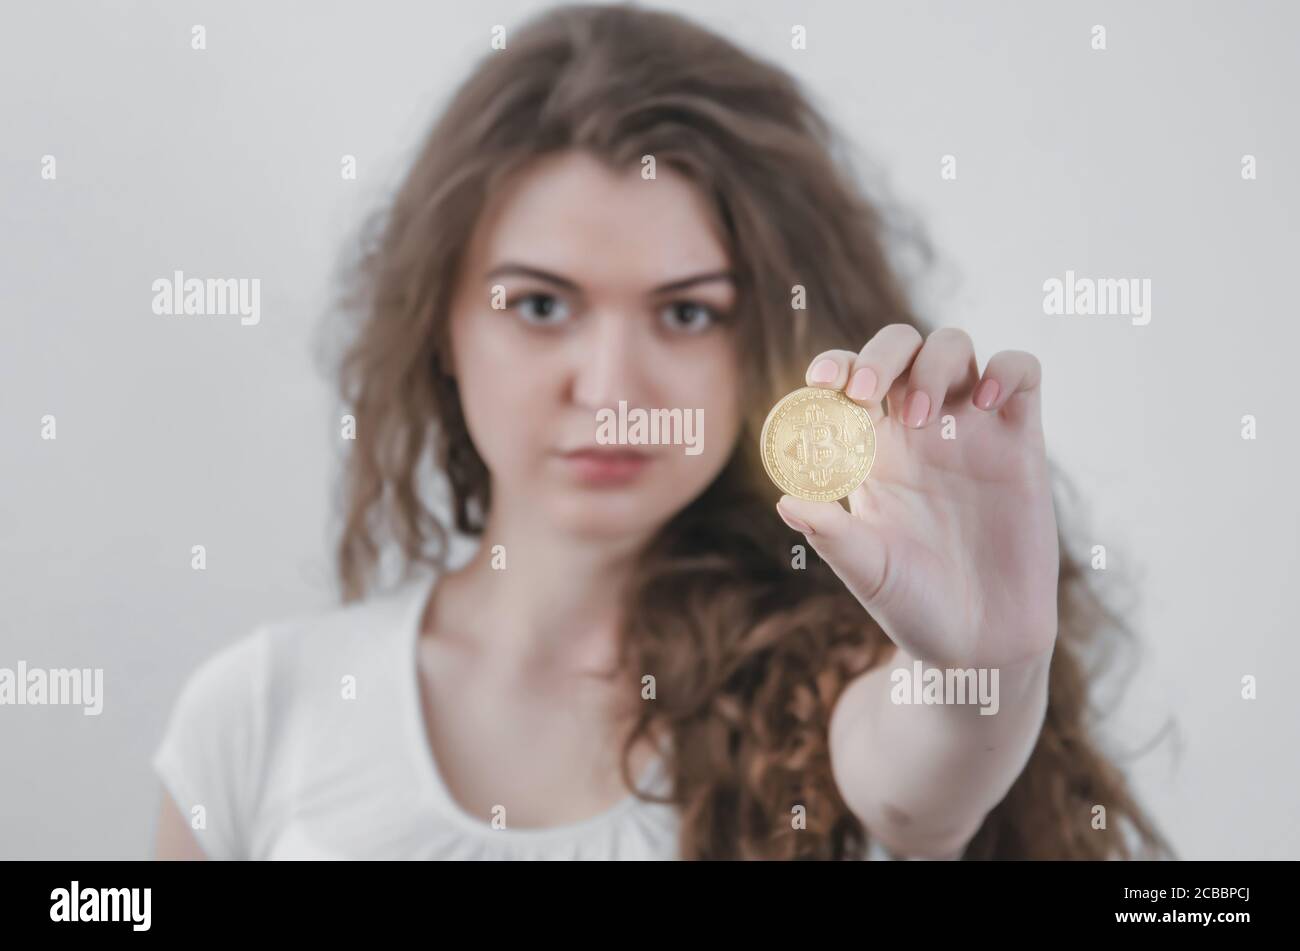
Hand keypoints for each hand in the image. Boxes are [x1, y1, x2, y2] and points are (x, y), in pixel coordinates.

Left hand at [776, 325, 1059, 669]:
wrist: (980, 645)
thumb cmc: (913, 607)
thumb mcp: (866, 572)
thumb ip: (831, 535)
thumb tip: (787, 500)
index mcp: (871, 450)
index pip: (847, 381)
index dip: (833, 367)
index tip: (818, 383)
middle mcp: (918, 431)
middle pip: (899, 348)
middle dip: (879, 353)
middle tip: (864, 392)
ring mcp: (971, 431)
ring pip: (955, 347)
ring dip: (933, 362)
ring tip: (921, 416)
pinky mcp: (1022, 442)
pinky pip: (1021, 373)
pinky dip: (1006, 369)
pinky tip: (986, 402)